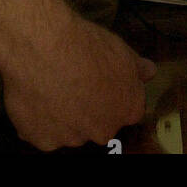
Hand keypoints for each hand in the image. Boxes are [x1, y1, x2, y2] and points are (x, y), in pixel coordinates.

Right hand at [0, 8, 156, 150]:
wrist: (45, 49)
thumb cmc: (87, 46)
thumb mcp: (121, 49)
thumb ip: (137, 67)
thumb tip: (148, 72)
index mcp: (127, 110)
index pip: (128, 109)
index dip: (115, 93)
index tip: (103, 79)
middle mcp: (103, 132)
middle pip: (98, 123)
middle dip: (90, 107)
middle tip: (77, 81)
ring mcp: (71, 139)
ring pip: (70, 129)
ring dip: (65, 114)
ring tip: (54, 84)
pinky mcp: (43, 140)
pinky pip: (43, 132)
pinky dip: (40, 119)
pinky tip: (38, 94)